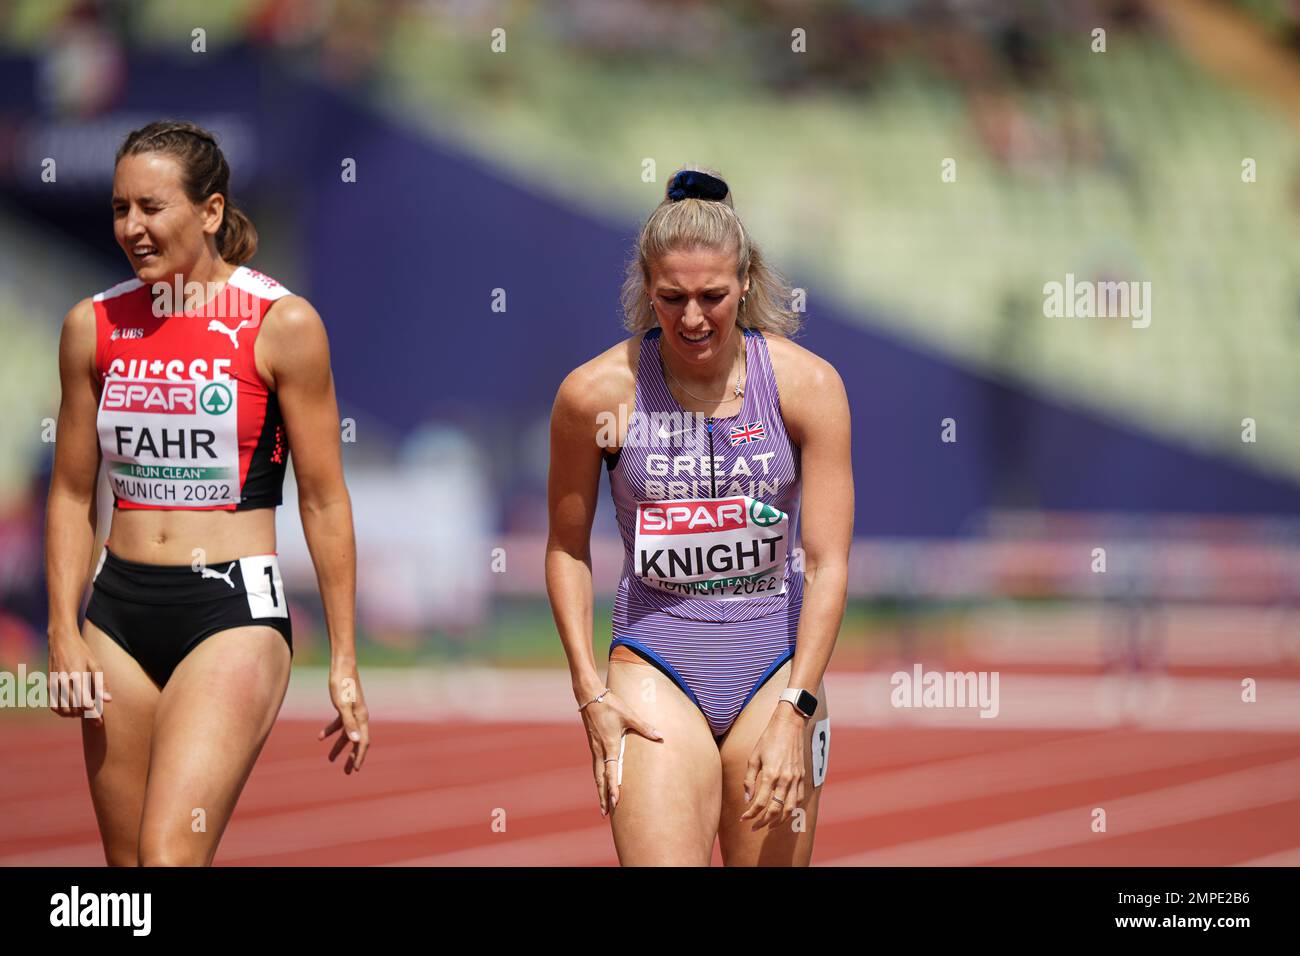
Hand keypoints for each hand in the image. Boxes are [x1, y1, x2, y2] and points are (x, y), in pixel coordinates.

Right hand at [47, 629, 109, 722]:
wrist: (61, 641)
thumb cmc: (82, 651)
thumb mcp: (95, 664)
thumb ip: (101, 683)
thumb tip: (108, 700)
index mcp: (77, 676)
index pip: (84, 703)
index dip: (93, 714)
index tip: (100, 721)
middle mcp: (63, 682)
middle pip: (74, 708)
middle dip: (86, 716)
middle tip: (96, 718)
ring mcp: (54, 684)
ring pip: (63, 709)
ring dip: (75, 714)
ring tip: (86, 712)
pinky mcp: (48, 685)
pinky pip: (54, 705)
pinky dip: (63, 711)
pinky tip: (73, 710)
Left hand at [319, 659, 369, 773]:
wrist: (342, 665)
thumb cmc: (342, 684)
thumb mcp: (342, 705)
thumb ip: (349, 724)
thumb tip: (355, 741)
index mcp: (361, 717)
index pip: (363, 742)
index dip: (359, 757)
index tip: (354, 770)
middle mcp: (360, 716)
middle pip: (357, 741)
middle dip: (351, 756)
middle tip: (347, 772)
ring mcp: (353, 711)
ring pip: (347, 734)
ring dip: (340, 746)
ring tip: (331, 759)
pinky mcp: (345, 706)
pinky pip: (340, 723)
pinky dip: (331, 731)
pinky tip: (320, 737)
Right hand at [579, 689, 662, 815]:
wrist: (589, 696)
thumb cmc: (610, 704)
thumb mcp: (629, 715)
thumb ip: (645, 727)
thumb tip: (660, 735)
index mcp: (609, 745)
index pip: (611, 772)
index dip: (613, 788)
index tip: (616, 802)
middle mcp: (600, 750)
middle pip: (600, 779)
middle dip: (603, 796)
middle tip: (605, 813)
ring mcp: (595, 748)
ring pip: (596, 774)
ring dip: (599, 789)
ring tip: (602, 804)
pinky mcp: (593, 745)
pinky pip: (596, 766)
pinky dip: (598, 778)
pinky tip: (600, 782)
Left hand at [739, 705, 805, 830]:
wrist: (789, 724)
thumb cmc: (768, 738)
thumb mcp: (753, 756)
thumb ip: (749, 779)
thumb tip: (747, 798)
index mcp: (770, 774)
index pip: (759, 802)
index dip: (750, 814)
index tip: (743, 819)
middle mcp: (785, 779)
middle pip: (775, 810)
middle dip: (763, 822)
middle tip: (754, 827)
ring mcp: (796, 779)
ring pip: (790, 808)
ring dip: (779, 821)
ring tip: (769, 825)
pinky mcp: (802, 776)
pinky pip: (798, 799)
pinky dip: (791, 809)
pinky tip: (784, 812)